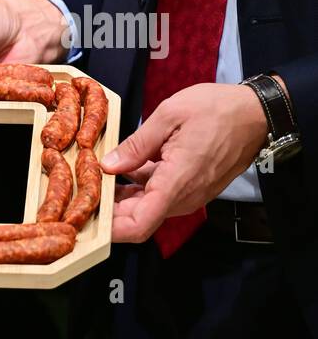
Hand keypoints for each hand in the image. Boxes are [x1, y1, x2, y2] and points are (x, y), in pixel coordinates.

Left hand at [102, 83, 270, 242]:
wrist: (256, 112)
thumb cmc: (218, 109)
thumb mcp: (169, 116)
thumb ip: (135, 145)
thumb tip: (107, 166)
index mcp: (176, 182)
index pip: (138, 225)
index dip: (109, 228)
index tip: (87, 216)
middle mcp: (183, 197)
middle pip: (136, 219)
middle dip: (107, 212)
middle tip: (82, 192)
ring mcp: (188, 195)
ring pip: (145, 209)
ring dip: (120, 199)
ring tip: (94, 178)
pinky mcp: (190, 189)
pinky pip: (157, 197)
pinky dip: (136, 190)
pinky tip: (120, 170)